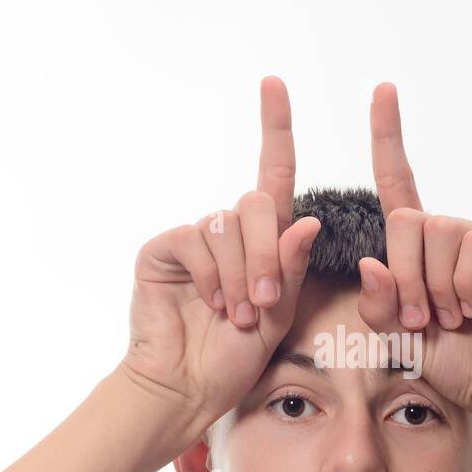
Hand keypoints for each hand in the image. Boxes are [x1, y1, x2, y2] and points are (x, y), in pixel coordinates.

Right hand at [119, 77, 320, 430]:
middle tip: (265, 301)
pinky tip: (213, 303)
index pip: (273, 173)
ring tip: (239, 313)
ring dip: (242, 272)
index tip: (275, 84)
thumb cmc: (236, 357)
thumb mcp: (282, 314)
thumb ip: (294, 268)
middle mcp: (227, 232)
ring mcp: (193, 238)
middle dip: (269, 254)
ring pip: (228, 225)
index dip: (275, 127)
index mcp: (262, 241)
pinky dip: (212, 274)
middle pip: (257, 204)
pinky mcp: (162, 248)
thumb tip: (308, 220)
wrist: (189, 387)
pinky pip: (197, 239)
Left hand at [359, 84, 471, 439]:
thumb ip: (377, 304)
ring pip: (437, 233)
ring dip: (433, 287)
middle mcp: (450, 236)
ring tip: (451, 318)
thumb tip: (369, 263)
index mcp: (418, 250)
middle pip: (405, 222)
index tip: (383, 91)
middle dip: (403, 276)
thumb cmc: (454, 361)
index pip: (397, 183)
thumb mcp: (399, 337)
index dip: (389, 137)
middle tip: (419, 317)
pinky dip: (462, 284)